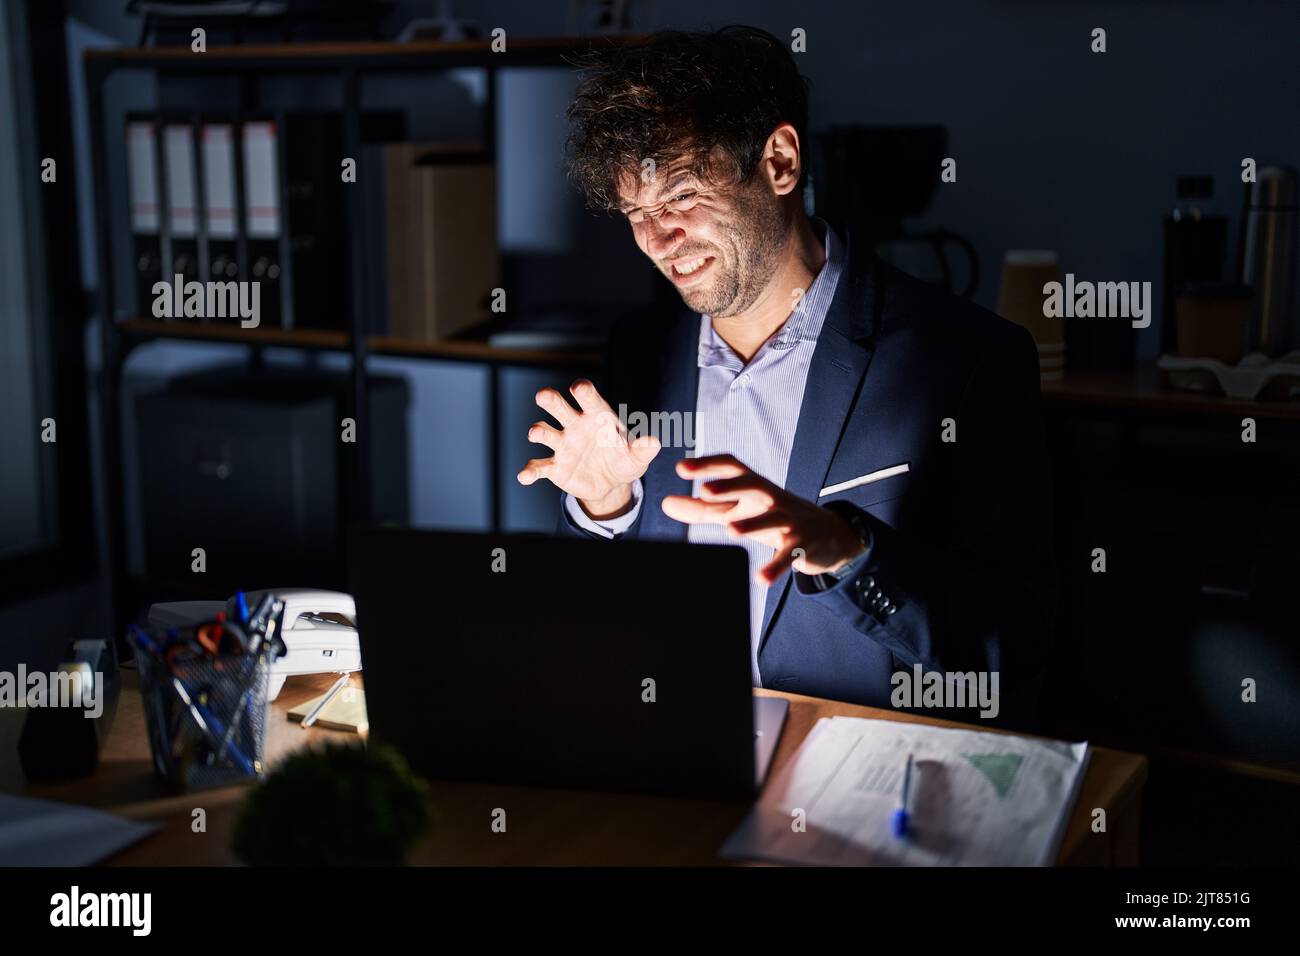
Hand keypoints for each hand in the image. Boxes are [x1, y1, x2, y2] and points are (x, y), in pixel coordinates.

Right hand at [516, 379, 659, 518]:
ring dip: (539, 431)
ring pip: (545, 431)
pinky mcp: (555, 467)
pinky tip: (525, 476)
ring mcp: (563, 445)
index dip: (583, 391)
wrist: (611, 483)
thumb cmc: (624, 460)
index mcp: (597, 416)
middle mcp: (575, 426)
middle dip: (551, 400)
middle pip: (560, 407)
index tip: (579, 388)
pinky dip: (530, 471)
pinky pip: (539, 467)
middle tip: (544, 396)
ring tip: (536, 433)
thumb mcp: (636, 457)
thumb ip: (643, 449)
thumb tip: (653, 442)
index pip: (589, 398)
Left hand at [661, 454, 864, 584]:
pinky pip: (788, 555)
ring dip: (752, 523)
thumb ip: (702, 508)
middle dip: (730, 486)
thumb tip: (667, 503)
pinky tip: (761, 578)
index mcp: (755, 486)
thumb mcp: (739, 510)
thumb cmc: (773, 517)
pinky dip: (775, 566)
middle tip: (706, 490)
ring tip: (731, 529)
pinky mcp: (803, 545)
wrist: (829, 534)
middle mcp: (772, 498)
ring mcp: (790, 520)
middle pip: (752, 485)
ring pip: (772, 518)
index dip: (707, 464)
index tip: (682, 468)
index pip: (732, 467)